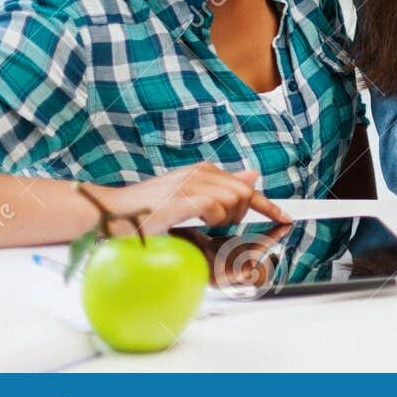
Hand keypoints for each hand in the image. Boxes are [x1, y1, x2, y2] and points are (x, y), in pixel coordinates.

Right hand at [101, 164, 289, 231]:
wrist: (110, 212)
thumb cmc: (145, 211)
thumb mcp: (188, 198)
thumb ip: (219, 188)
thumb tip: (252, 174)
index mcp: (203, 171)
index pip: (246, 185)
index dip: (268, 205)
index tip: (286, 218)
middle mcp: (201, 172)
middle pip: (245, 193)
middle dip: (241, 214)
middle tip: (218, 225)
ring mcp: (192, 183)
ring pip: (236, 199)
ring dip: (226, 218)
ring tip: (204, 224)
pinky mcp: (183, 197)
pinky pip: (217, 207)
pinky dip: (213, 219)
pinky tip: (197, 221)